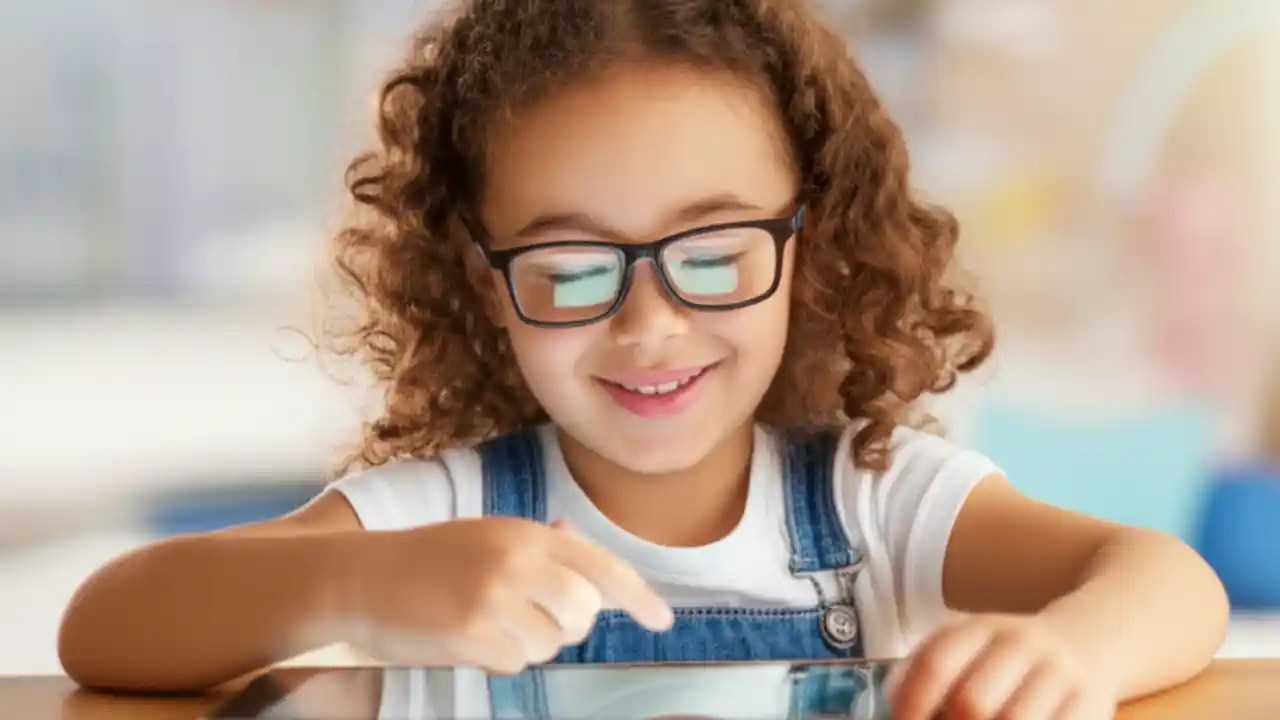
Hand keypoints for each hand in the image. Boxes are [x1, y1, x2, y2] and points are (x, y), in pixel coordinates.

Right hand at [333, 517, 672, 672]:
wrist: (359, 576)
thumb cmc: (425, 558)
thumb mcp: (486, 535)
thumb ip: (537, 542)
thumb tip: (577, 539)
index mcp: (526, 532)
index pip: (601, 565)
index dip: (638, 596)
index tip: (662, 620)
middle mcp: (518, 559)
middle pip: (582, 612)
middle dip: (566, 625)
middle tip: (528, 618)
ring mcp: (495, 596)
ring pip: (549, 644)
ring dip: (524, 644)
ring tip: (484, 622)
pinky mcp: (472, 632)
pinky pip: (514, 663)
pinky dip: (496, 659)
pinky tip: (465, 637)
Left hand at [886, 614, 1116, 719]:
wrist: (1092, 638)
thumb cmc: (1009, 657)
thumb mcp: (969, 645)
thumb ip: (926, 672)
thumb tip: (894, 708)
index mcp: (981, 628)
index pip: (936, 663)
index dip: (912, 702)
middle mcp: (1022, 646)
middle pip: (974, 702)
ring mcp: (1060, 676)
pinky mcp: (1092, 705)